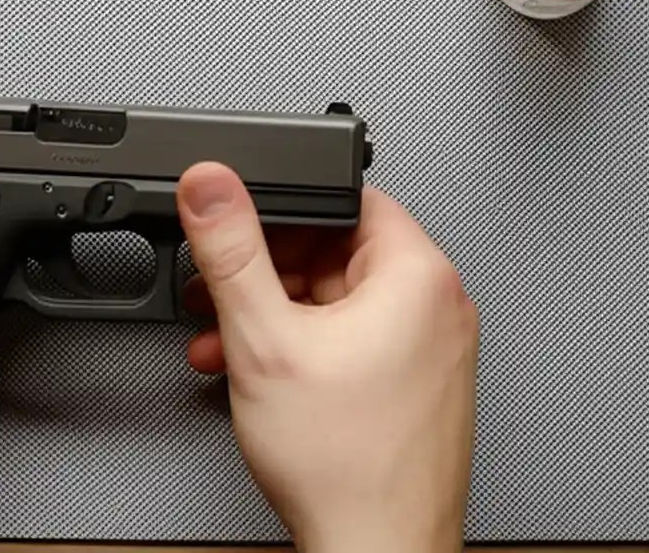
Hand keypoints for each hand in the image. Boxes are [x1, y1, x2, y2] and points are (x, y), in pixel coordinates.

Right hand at [177, 163, 476, 552]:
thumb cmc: (346, 465)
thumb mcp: (264, 338)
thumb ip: (231, 251)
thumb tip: (211, 185)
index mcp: (419, 275)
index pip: (346, 198)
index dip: (280, 208)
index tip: (238, 225)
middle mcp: (437, 307)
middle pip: (334, 252)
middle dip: (263, 272)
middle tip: (217, 292)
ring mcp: (429, 350)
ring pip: (336, 302)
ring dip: (273, 315)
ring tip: (224, 341)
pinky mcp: (413, 386)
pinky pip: (352, 342)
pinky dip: (302, 348)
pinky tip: (257, 373)